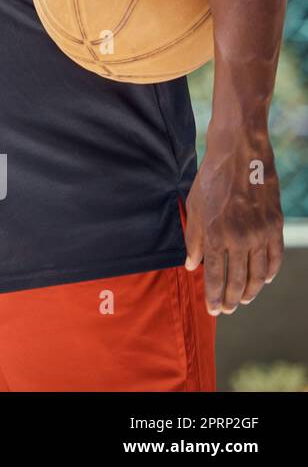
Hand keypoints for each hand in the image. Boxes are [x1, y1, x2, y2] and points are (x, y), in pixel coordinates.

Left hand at [184, 135, 283, 314]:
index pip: (215, 277)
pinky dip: (270, 272)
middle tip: (228, 311)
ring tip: (244, 300)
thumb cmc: (210, 180)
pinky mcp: (275, 225)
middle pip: (238, 280)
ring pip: (259, 274)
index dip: (214, 296)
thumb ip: (193, 240)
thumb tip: (192, 266)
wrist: (240, 155)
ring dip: (252, 291)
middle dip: (232, 299)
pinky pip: (275, 257)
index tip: (213, 310)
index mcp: (215, 235)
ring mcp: (260, 233)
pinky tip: (264, 280)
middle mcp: (239, 238)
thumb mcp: (194, 208)